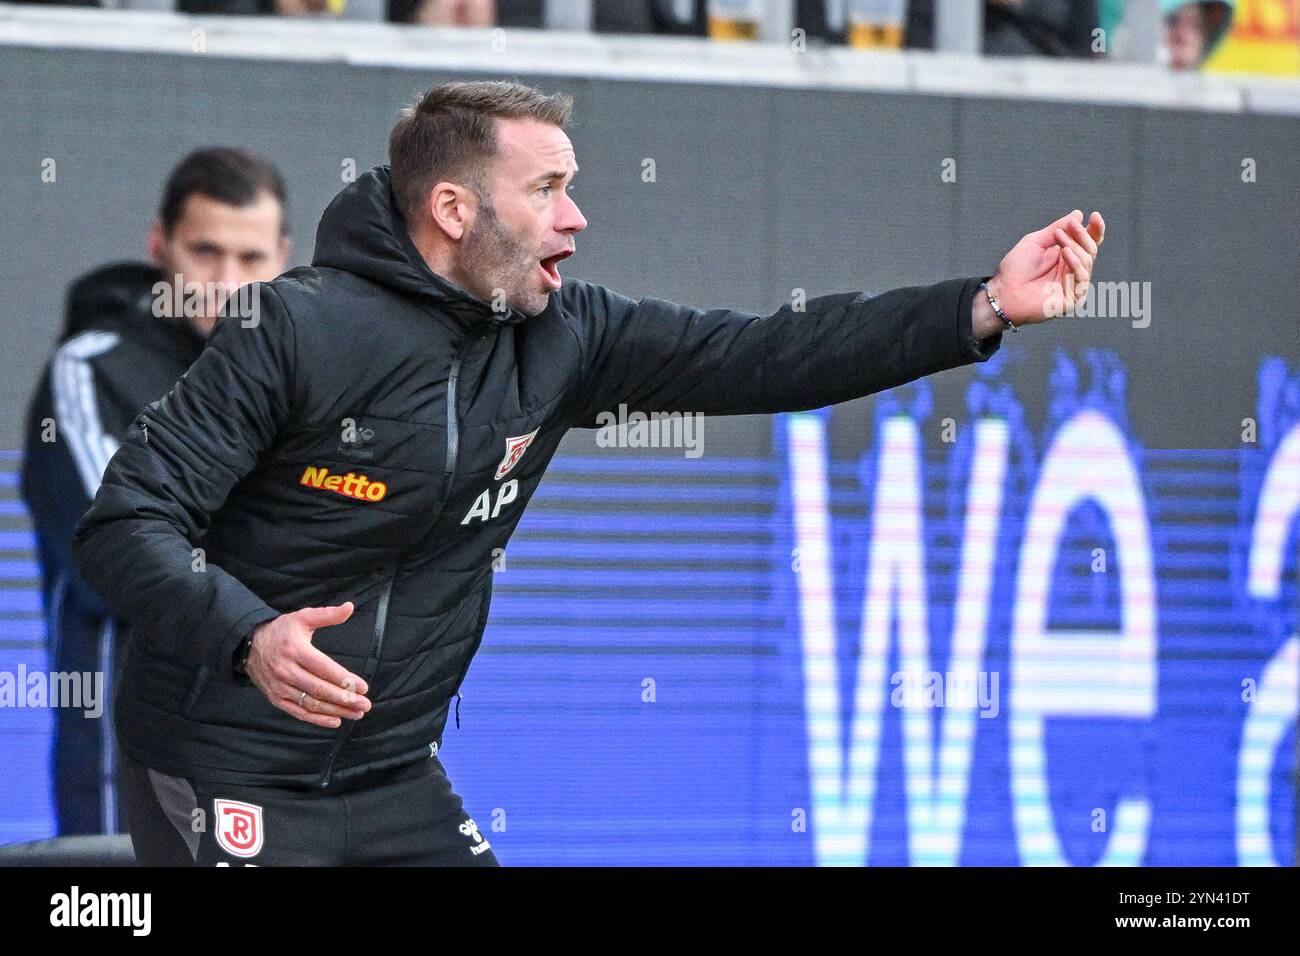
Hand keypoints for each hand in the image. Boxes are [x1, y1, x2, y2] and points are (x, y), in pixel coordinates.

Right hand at [244, 602, 371, 728]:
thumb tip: (350, 607)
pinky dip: (317, 719)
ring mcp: (280, 687)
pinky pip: (299, 712)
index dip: (345, 680)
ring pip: (312, 703)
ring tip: (357, 713)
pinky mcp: (276, 698)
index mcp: (296, 650)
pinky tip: (336, 720)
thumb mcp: (302, 617)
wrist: (248, 645)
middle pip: (320, 689)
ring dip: (336, 710)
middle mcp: (287, 671)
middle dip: (345, 699)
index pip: (324, 669)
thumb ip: (328, 614)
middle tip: (365, 704)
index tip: (363, 687)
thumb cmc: (281, 631)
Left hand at [984, 210, 1105, 327]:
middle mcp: (1072, 270)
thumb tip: (1078, 214)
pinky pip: (1082, 278)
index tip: (1095, 215)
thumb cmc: (1015, 270)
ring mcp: (1074, 285)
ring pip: (1087, 261)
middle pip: (1090, 249)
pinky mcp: (1073, 299)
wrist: (1003, 292)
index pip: (1088, 243)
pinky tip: (1066, 253)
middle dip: (1082, 235)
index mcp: (1065, 257)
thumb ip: (1056, 228)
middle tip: (1070, 226)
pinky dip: (1076, 263)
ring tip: (1059, 237)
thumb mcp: (1035, 242)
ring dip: (1075, 246)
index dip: (1095, 230)